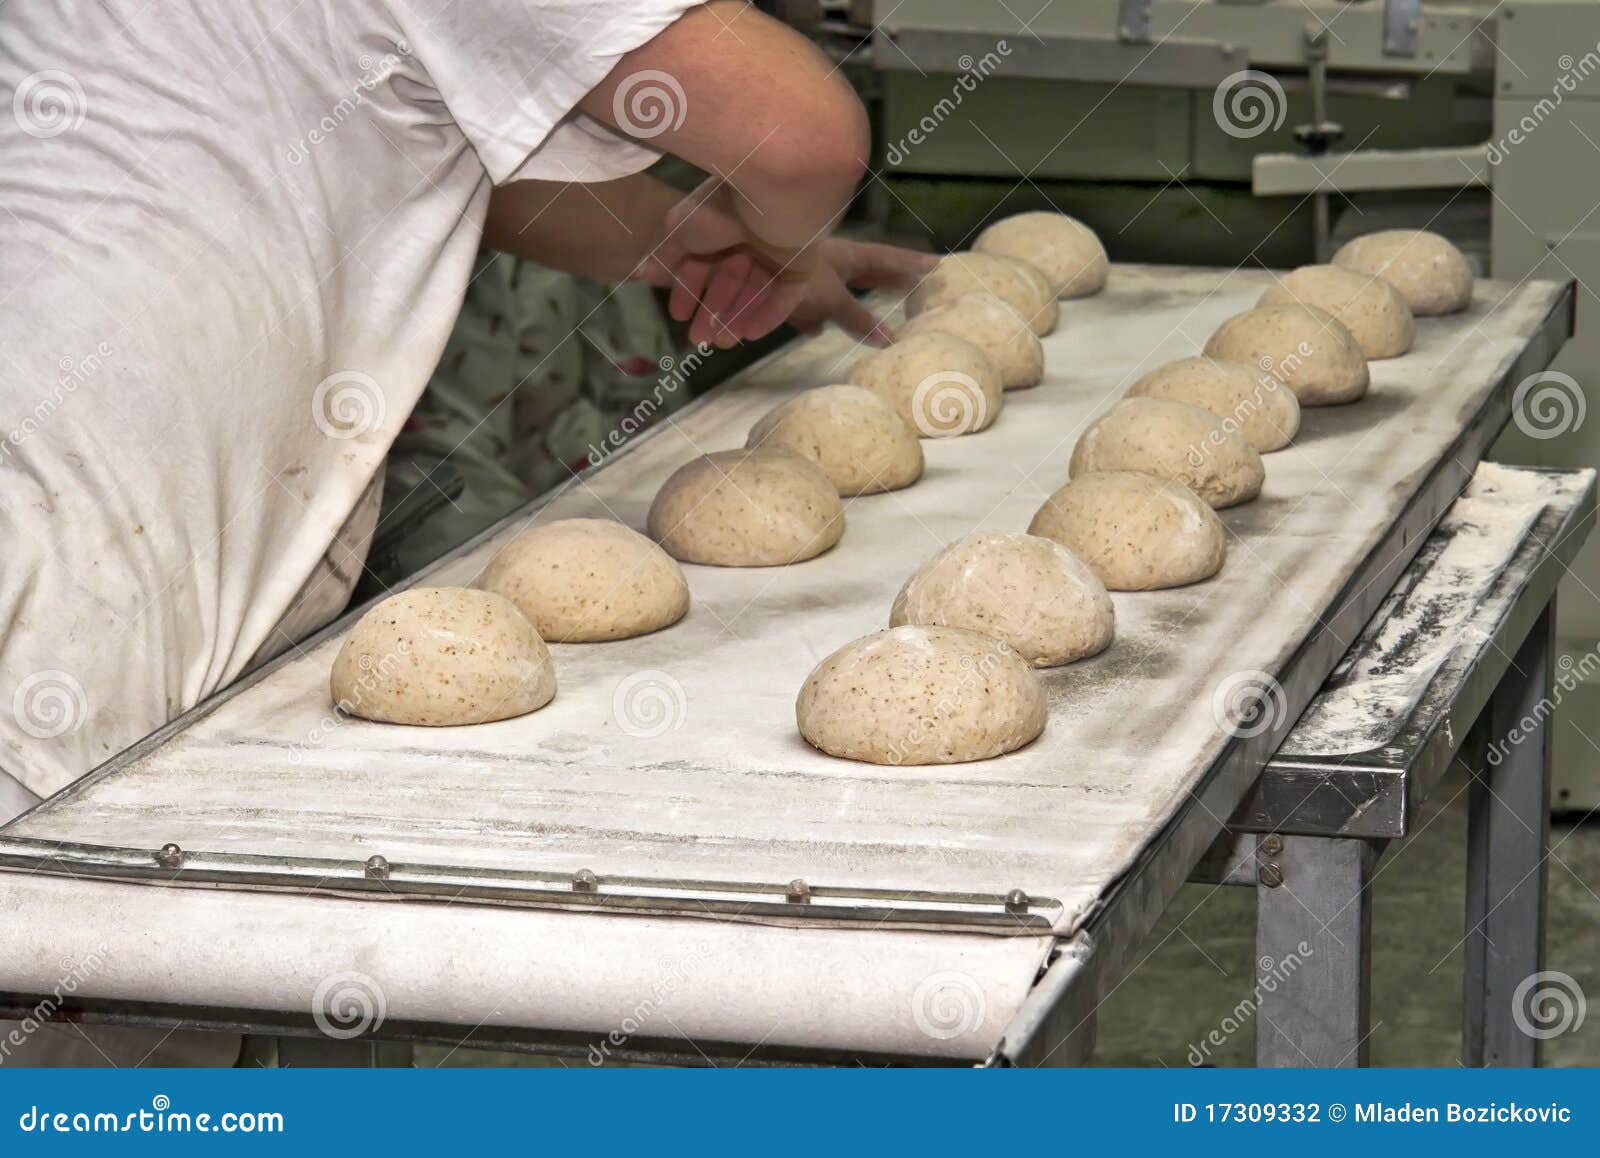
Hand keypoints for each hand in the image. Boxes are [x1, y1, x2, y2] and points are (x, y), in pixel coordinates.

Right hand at [648, 179, 821, 348]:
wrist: (772, 195)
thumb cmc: (721, 208)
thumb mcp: (680, 229)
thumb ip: (666, 253)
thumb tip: (644, 272)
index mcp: (719, 225)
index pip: (702, 263)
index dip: (689, 291)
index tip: (678, 317)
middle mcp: (747, 238)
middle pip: (728, 282)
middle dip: (713, 312)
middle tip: (700, 342)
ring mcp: (777, 252)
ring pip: (755, 292)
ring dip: (738, 318)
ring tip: (723, 344)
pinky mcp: (801, 265)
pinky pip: (785, 296)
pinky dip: (768, 316)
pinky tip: (750, 335)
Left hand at [788, 238, 937, 345]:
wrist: (733, 264)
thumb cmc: (790, 273)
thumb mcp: (830, 297)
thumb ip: (858, 319)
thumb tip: (892, 340)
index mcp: (847, 256)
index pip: (888, 258)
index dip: (912, 263)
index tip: (938, 263)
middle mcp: (829, 261)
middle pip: (866, 272)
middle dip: (888, 280)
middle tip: (913, 283)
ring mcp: (807, 274)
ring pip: (836, 288)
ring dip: (850, 300)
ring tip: (871, 309)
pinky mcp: (786, 290)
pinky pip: (807, 304)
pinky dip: (811, 315)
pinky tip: (811, 327)